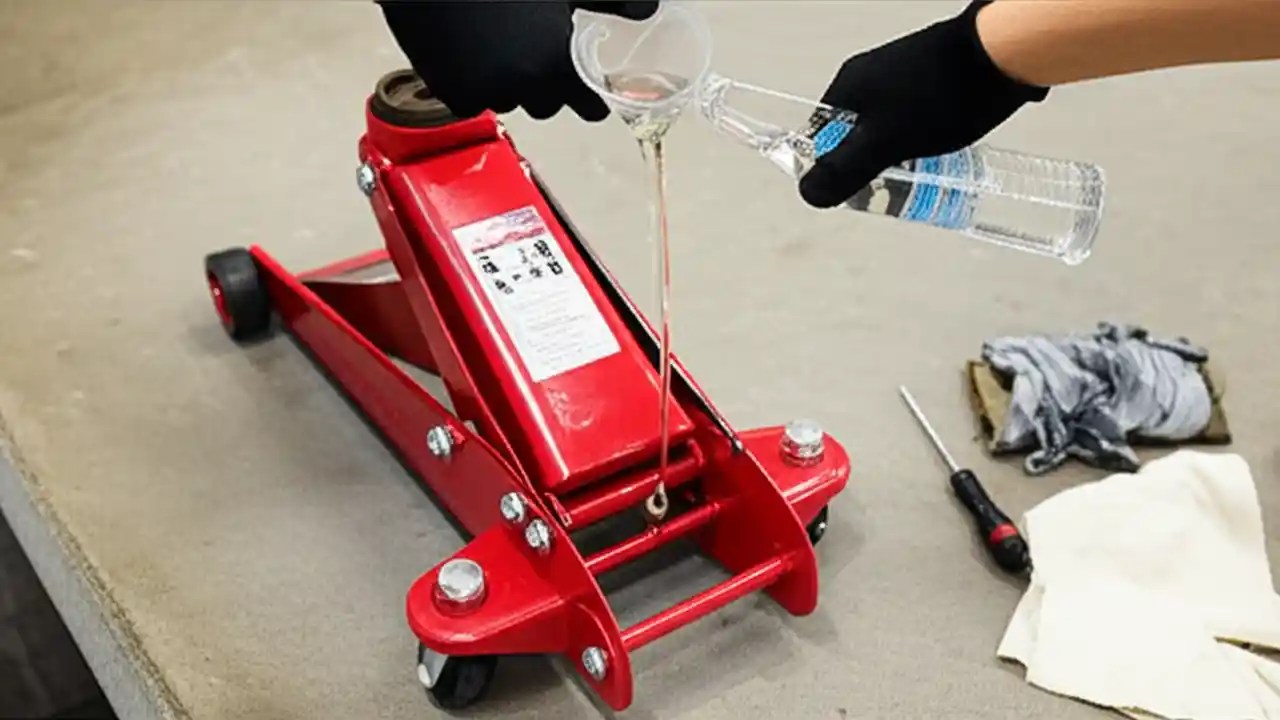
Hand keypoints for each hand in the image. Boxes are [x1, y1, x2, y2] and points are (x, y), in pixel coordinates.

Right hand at [378, 1, 658, 120]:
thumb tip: (647, 11)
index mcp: (555, 62)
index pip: (591, 106)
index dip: (592, 94)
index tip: (590, 86)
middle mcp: (522, 84)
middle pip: (549, 105)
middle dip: (548, 83)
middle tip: (538, 48)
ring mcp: (484, 91)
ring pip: (510, 101)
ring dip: (511, 82)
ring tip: (503, 43)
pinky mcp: (450, 92)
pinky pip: (474, 100)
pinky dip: (475, 83)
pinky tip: (474, 51)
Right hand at [798, 0, 1048, 208]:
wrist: (1004, 52)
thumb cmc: (940, 97)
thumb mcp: (886, 142)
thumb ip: (846, 170)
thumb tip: (808, 194)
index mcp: (848, 87)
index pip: (822, 137)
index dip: (835, 168)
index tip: (860, 190)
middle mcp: (869, 76)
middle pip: (856, 134)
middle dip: (872, 164)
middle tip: (895, 186)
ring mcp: (903, 74)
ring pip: (889, 127)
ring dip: (901, 152)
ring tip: (924, 171)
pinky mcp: (933, 75)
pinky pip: (916, 116)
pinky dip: (924, 136)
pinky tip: (944, 148)